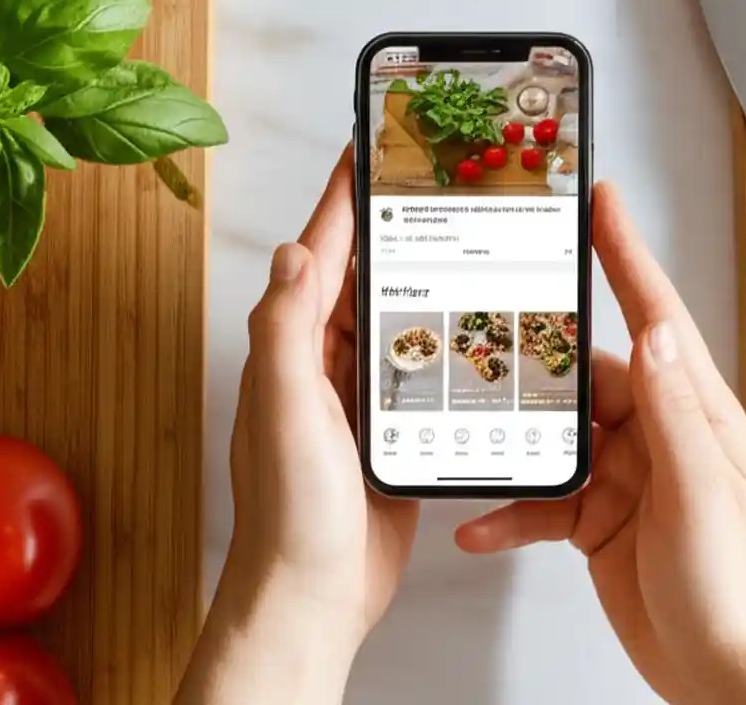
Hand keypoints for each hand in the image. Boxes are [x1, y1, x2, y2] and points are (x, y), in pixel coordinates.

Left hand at [177, 148, 417, 703]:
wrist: (314, 594)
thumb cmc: (292, 515)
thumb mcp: (287, 411)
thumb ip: (287, 330)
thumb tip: (296, 252)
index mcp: (290, 347)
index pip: (320, 252)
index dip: (346, 198)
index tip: (372, 150)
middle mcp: (316, 362)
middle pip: (356, 276)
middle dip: (387, 228)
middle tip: (427, 185)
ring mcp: (350, 394)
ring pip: (386, 317)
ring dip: (414, 279)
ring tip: (454, 238)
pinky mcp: (382, 427)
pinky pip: (408, 365)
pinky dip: (429, 338)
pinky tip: (459, 325)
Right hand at [456, 184, 745, 704]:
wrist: (719, 672)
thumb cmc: (733, 590)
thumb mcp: (700, 491)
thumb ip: (672, 410)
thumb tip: (655, 330)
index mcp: (694, 414)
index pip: (656, 316)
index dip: (627, 256)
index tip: (601, 205)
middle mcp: (658, 435)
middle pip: (585, 376)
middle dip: (535, 364)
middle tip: (487, 340)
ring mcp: (625, 477)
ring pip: (555, 437)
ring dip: (513, 446)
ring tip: (471, 441)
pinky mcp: (596, 519)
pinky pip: (543, 500)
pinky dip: (510, 511)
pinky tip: (483, 523)